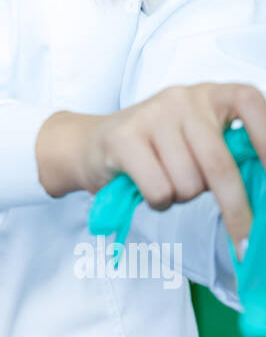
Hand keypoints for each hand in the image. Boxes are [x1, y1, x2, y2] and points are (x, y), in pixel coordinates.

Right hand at [35, 83, 265, 257]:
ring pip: (188, 183)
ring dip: (181, 197)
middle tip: (245, 242)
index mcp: (209, 94)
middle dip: (236, 210)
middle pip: (219, 164)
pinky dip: (159, 201)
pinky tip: (147, 188)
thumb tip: (263, 192)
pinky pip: (159, 190)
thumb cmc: (155, 149)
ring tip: (167, 183)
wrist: (89, 144)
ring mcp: (152, 115)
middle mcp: (183, 98)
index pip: (249, 103)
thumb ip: (228, 151)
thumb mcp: (196, 139)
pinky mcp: (123, 138)